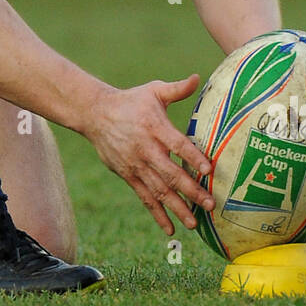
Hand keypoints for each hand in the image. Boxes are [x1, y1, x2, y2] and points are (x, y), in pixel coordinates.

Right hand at [84, 75, 215, 235]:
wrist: (95, 113)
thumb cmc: (131, 101)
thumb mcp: (153, 90)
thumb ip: (176, 89)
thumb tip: (196, 77)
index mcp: (154, 126)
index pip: (176, 144)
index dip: (192, 157)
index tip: (208, 169)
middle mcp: (145, 149)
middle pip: (170, 173)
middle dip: (191, 190)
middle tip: (210, 203)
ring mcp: (136, 165)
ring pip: (159, 191)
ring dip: (177, 208)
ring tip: (194, 223)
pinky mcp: (128, 176)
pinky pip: (145, 198)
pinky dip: (157, 214)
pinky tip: (170, 228)